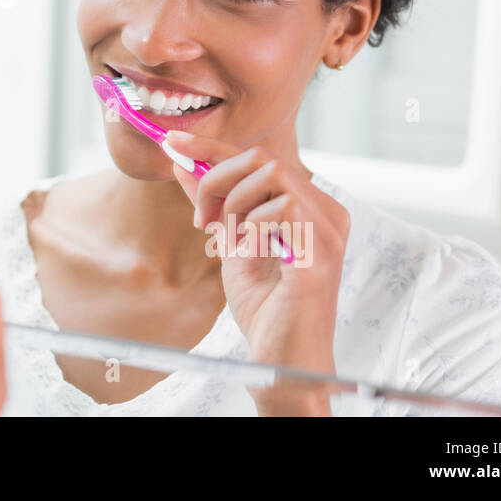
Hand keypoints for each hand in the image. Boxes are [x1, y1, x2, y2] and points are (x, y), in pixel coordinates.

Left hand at [165, 130, 349, 415]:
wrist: (281, 359)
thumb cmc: (265, 306)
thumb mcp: (231, 243)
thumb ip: (213, 203)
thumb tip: (183, 163)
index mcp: (311, 206)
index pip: (260, 159)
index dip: (212, 146)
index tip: (173, 141)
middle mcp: (327, 212)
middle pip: (262, 158)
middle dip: (217, 180)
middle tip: (203, 221)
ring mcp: (327, 231)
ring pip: (270, 174)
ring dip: (234, 204)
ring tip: (230, 240)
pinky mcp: (319, 253)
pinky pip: (279, 208)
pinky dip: (250, 226)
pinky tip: (250, 252)